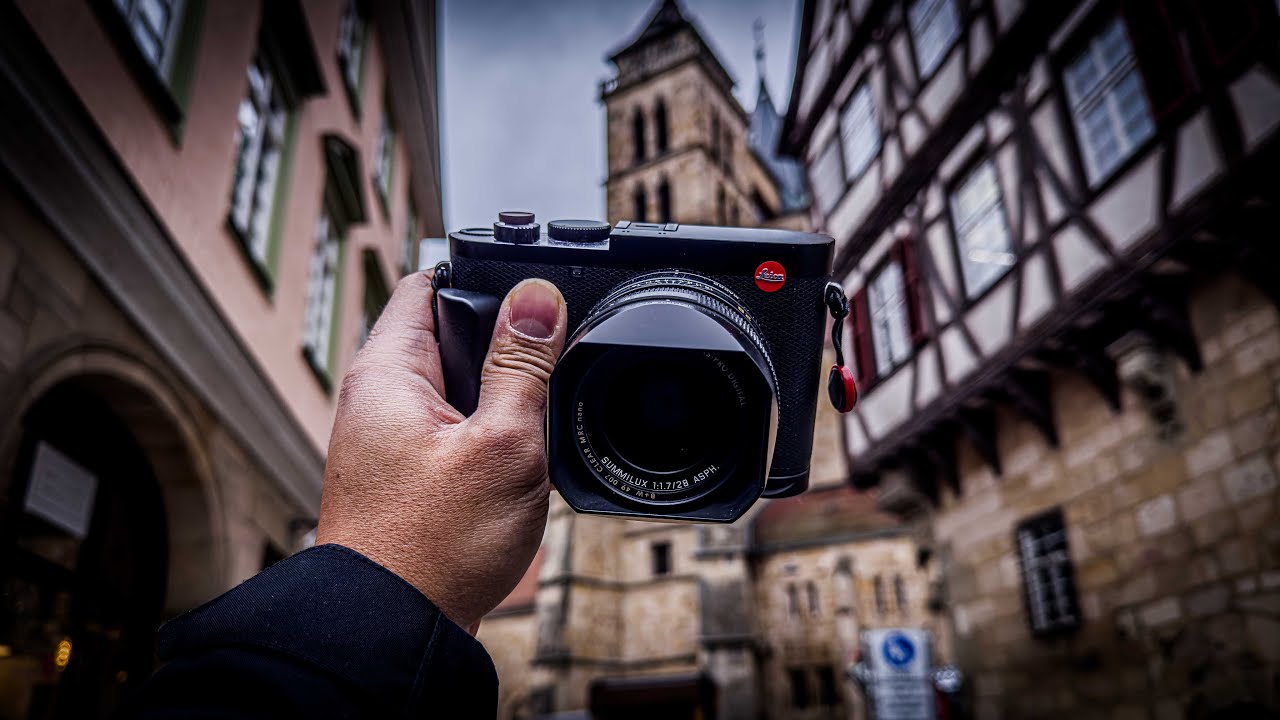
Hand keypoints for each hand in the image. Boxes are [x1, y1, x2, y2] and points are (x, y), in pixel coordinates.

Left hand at [315, 272, 566, 632]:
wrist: (396, 630)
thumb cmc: (433, 546)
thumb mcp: (503, 443)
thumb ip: (523, 365)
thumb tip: (539, 297)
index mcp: (388, 370)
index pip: (430, 283)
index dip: (486, 280)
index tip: (535, 295)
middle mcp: (377, 397)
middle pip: (449, 334)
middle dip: (502, 344)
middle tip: (546, 366)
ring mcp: (388, 436)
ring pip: (457, 386)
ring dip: (497, 395)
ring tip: (530, 422)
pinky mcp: (402, 472)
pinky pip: (452, 428)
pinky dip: (485, 433)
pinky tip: (513, 460)